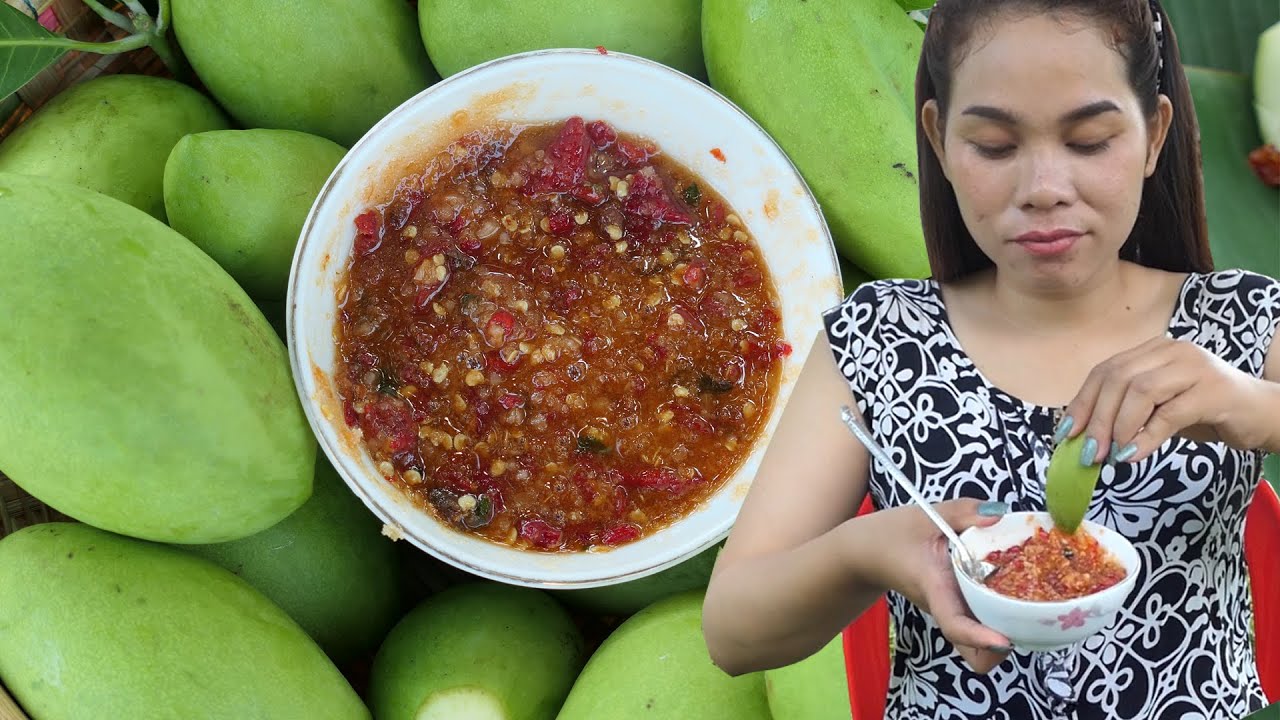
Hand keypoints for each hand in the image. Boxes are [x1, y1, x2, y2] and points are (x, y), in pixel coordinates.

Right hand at [869, 498, 1013, 673]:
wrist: (865, 554)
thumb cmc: (891, 536)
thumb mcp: (926, 515)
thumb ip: (964, 511)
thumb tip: (1000, 515)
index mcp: (934, 588)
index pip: (954, 624)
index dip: (979, 638)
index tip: (1005, 641)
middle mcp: (946, 608)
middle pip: (975, 653)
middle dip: (1004, 647)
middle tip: (1031, 618)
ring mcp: (951, 611)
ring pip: (981, 647)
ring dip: (1006, 635)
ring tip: (1029, 605)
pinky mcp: (956, 608)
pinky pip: (981, 626)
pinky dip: (1000, 620)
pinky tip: (1014, 592)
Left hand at [1060, 336, 1268, 464]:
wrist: (1262, 414)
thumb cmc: (1205, 411)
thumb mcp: (1158, 407)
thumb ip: (1125, 411)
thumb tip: (1084, 437)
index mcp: (1153, 350)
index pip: (1105, 371)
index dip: (1082, 402)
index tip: (1066, 433)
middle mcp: (1171, 351)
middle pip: (1118, 379)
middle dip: (1096, 418)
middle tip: (1088, 453)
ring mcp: (1194, 367)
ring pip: (1140, 391)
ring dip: (1118, 427)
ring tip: (1110, 456)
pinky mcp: (1213, 391)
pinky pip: (1169, 414)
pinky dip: (1146, 437)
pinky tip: (1134, 456)